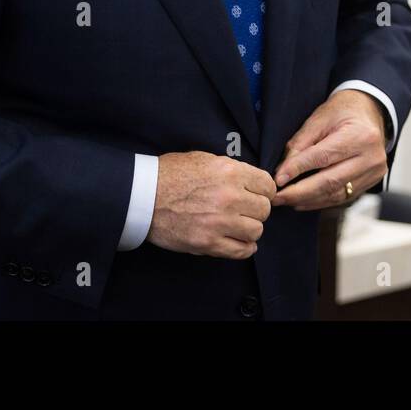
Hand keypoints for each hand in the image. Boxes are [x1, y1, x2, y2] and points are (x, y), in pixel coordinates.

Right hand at [147, 151, 275, 258]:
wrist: (143, 195)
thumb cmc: (171, 174)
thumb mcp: (204, 159)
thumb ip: (231, 170)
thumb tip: (252, 182)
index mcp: (230, 172)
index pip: (267, 185)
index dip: (263, 190)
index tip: (256, 194)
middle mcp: (229, 197)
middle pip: (264, 209)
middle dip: (256, 209)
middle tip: (244, 209)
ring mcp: (219, 222)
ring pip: (256, 231)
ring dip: (249, 228)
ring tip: (238, 225)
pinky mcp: (208, 243)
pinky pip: (242, 251)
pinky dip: (244, 247)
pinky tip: (237, 240)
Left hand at [271, 90, 387, 210]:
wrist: (370, 110)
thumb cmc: (342, 111)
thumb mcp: (319, 119)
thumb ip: (300, 144)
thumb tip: (283, 171)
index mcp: (359, 136)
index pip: (323, 157)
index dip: (298, 170)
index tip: (278, 179)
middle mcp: (371, 157)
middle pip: (330, 181)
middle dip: (300, 192)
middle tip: (277, 197)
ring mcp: (374, 172)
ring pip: (336, 194)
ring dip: (309, 200)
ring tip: (287, 200)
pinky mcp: (371, 182)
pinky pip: (343, 197)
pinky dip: (321, 201)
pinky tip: (304, 201)